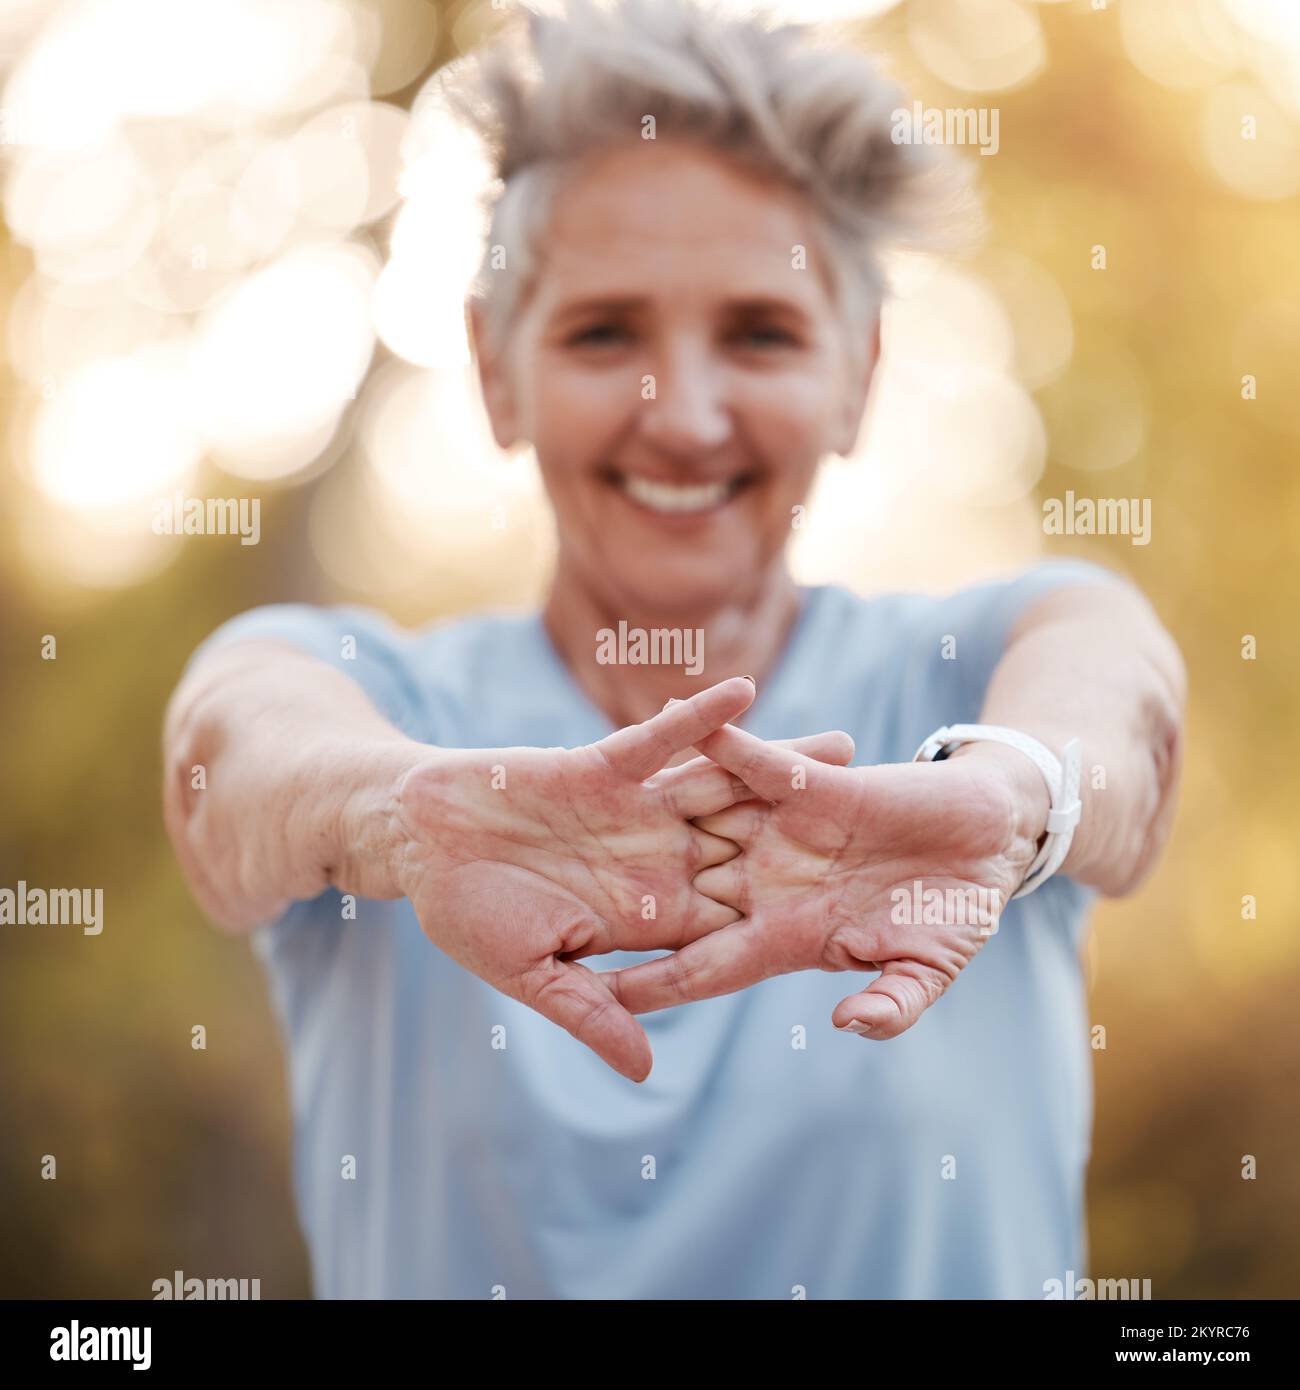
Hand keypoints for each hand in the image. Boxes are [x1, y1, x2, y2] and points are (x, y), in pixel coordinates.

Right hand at [392, 676, 854, 1080]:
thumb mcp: (530, 974)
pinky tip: (747, 691)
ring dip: (780, 763)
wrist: (418, 839)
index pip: (731, 919)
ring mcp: (633, 809)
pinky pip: (661, 739)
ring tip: (849, 744)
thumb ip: (591, 1012)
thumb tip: (645, 1073)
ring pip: (721, 785)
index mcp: (645, 915)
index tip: (861, 917)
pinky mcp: (604, 765)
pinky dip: (700, 718)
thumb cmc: (464, 914)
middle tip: (890, 820)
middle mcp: (652, 858)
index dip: (793, 917)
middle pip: (749, 846)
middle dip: (813, 834)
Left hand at [606, 726, 1049, 1040]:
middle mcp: (768, 881)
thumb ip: (892, 1001)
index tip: (596, 999)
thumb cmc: (957, 913)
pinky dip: (714, 740)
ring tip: (572, 800)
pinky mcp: (808, 781)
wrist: (987, 840)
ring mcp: (782, 830)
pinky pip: (750, 760)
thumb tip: (850, 1027)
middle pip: (677, 893)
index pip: (703, 965)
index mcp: (787, 935)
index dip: (652, 982)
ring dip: (644, 813)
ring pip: (697, 821)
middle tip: (547, 902)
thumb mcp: (926, 966)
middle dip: (616, 898)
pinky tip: (664, 720)